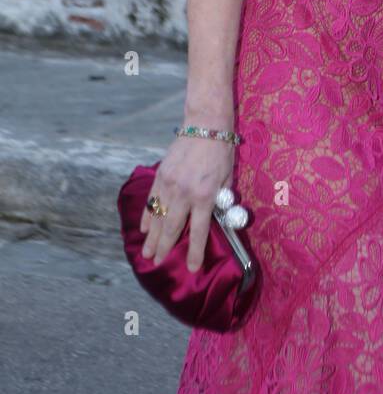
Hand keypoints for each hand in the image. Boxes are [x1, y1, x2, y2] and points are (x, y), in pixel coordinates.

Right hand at [140, 134, 234, 272]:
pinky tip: (144, 229)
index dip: (193, 252)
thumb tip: (216, 219)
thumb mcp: (227, 178)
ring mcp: (169, 184)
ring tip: (146, 253)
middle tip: (157, 263)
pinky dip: (147, 216)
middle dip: (164, 248)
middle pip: (172, 228)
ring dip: (151, 237)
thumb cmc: (221, 152)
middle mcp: (185, 193)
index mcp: (205, 195)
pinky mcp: (160, 176)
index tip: (190, 268)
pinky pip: (152, 201)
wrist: (205, 126)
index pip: (198, 231)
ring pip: (158, 217)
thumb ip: (220, 200)